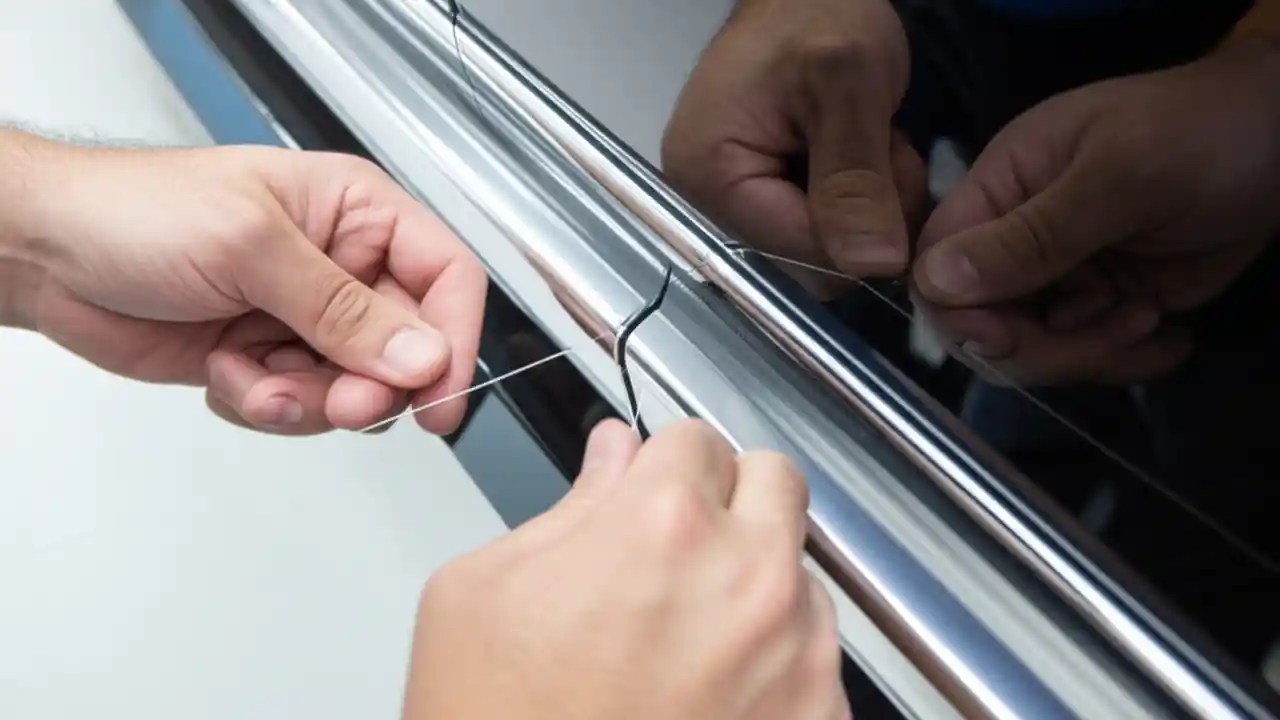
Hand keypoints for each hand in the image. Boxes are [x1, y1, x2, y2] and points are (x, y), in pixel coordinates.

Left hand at [0, 133, 484, 433]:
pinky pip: (305, 409)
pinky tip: (224, 371)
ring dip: (307, 401)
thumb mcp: (251, 247)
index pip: (447, 277)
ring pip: (357, 390)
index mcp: (357, 213)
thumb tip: (422, 354)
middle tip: (337, 402)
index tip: (438, 397)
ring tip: (253, 375)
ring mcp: (307, 319)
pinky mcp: (272, 360)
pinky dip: (266, 405)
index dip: (455, 339)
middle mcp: (342, 267)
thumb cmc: (136, 212)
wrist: (47, 255)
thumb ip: (344, 309)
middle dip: (368, 386)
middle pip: (408, 349)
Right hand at [405, 419, 845, 719]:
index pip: (697, 437)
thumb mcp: (483, 590)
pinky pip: (817, 656)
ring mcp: (796, 655)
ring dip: (756, 582)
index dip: (665, 461)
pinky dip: (776, 660)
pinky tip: (712, 688)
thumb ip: (570, 504)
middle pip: (776, 482)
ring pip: (802, 570)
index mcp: (664, 525)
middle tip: (681, 544)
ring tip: (687, 637)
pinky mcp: (818, 719)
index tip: (654, 486)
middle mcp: (749, 581)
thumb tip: (613, 456)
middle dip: (729, 498)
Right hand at [662, 0, 926, 296]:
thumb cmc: (817, 14)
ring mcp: (731, 203)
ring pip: (821, 251)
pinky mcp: (760, 198)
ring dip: (866, 207)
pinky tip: (862, 156)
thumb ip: (856, 178)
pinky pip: (819, 231)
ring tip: (874, 145)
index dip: (857, 236)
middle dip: (862, 218)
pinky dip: (856, 200)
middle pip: (803, 263)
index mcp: (706, 176)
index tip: (895, 182)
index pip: (791, 252)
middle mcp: (705, 203)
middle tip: (884, 152)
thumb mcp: (847, 85)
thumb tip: (872, 266)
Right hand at [912, 38, 1279, 385]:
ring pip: (1034, 349)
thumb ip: (1029, 235)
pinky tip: (1173, 336)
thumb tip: (933, 281)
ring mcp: (1062, 273)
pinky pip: (1089, 354)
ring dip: (1092, 353)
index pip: (936, 264)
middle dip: (1042, 346)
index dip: (962, 313)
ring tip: (1152, 318)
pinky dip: (1128, 359)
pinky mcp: (1107, 302)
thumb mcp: (1117, 178)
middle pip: (983, 322)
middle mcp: (1018, 234)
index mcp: (1002, 188)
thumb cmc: (1200, 135)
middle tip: (1115, 328)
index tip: (1011, 337)